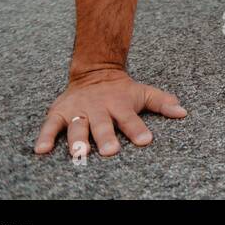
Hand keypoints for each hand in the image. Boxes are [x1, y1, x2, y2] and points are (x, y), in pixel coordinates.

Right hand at [33, 68, 186, 157]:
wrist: (95, 70)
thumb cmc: (122, 90)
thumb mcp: (143, 92)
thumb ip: (162, 102)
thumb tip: (183, 112)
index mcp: (119, 105)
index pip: (131, 119)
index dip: (138, 129)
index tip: (145, 140)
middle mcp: (99, 109)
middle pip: (103, 125)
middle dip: (106, 137)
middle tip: (111, 150)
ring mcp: (78, 111)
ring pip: (77, 127)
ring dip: (77, 140)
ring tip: (78, 153)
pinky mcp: (60, 113)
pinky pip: (50, 125)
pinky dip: (45, 136)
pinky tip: (42, 150)